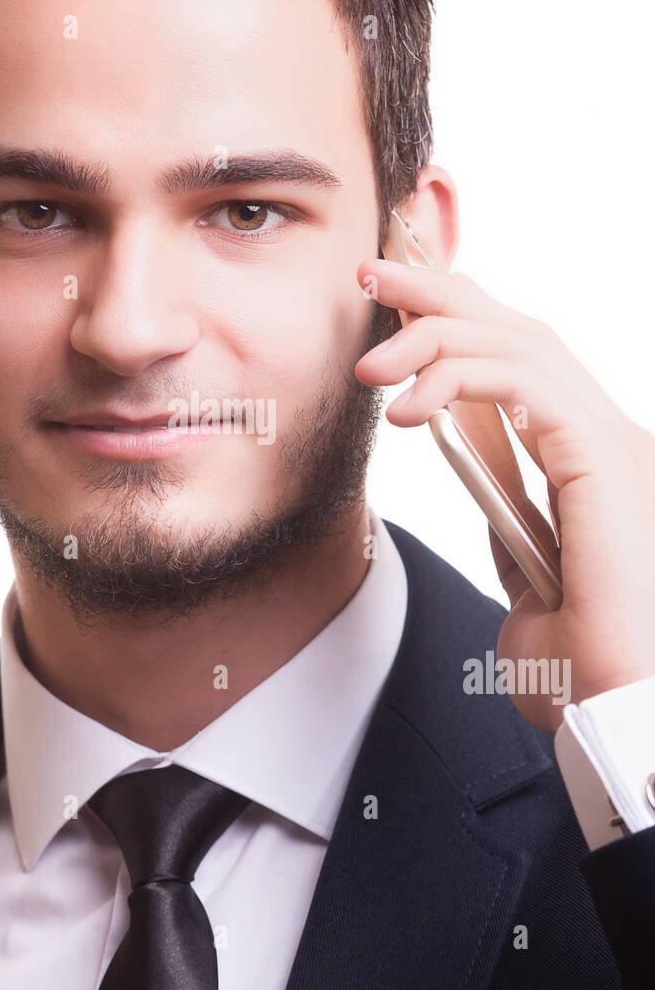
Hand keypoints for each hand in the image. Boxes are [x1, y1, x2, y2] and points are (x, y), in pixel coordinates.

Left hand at [355, 257, 654, 732]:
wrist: (618, 719)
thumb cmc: (581, 670)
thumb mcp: (526, 583)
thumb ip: (513, 525)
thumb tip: (481, 484)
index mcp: (591, 461)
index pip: (522, 359)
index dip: (458, 315)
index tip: (392, 297)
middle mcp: (609, 438)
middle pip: (520, 331)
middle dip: (440, 291)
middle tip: (372, 270)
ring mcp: (613, 445)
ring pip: (519, 344)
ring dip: (434, 332)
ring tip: (371, 360)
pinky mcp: (605, 461)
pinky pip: (526, 386)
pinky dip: (460, 378)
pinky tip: (409, 407)